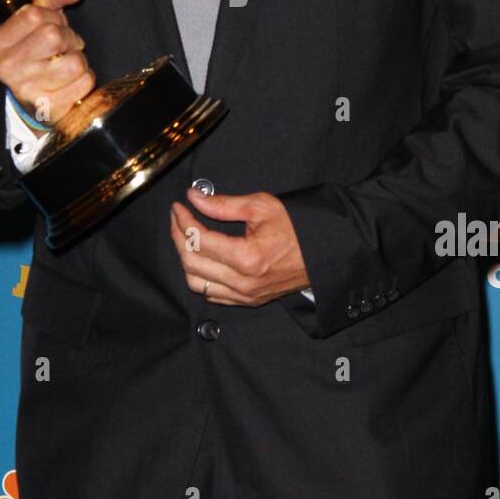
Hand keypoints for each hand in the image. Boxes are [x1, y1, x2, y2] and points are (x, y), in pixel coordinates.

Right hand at [0, 0, 94, 126]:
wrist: (32, 99)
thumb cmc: (37, 51)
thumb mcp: (38, 19)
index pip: (34, 14)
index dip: (53, 17)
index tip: (52, 26)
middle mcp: (7, 67)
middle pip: (54, 36)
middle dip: (69, 39)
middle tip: (64, 48)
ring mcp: (26, 90)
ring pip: (74, 62)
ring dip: (79, 61)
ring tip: (66, 65)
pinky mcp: (49, 108)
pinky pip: (84, 83)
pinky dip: (85, 80)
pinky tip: (70, 82)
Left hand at [169, 187, 310, 305]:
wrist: (321, 252)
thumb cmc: (296, 228)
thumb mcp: (260, 206)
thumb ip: (222, 204)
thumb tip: (194, 198)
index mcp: (246, 257)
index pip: (198, 240)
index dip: (182, 221)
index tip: (178, 207)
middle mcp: (243, 282)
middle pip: (191, 262)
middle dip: (178, 236)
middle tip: (178, 218)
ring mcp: (245, 295)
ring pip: (196, 282)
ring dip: (186, 259)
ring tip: (187, 237)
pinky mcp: (248, 300)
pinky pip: (211, 294)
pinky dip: (199, 276)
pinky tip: (201, 258)